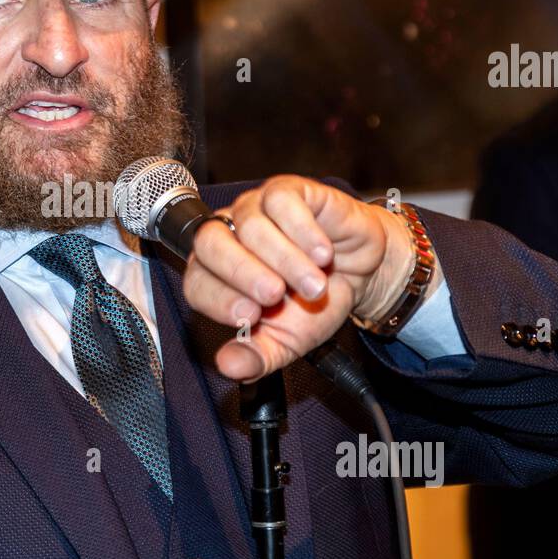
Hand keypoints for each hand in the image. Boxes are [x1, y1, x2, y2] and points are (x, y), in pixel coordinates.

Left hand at [182, 175, 437, 381]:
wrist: (360, 275)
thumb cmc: (314, 304)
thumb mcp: (289, 342)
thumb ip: (257, 356)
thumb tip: (229, 366)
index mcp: (217, 275)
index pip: (197, 282)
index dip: (217, 299)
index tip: (248, 317)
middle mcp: (228, 237)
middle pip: (209, 244)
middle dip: (241, 273)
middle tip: (274, 296)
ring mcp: (255, 209)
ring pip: (251, 224)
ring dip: (285, 259)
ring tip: (314, 286)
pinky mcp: (286, 191)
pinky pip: (282, 201)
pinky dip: (302, 230)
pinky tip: (321, 254)